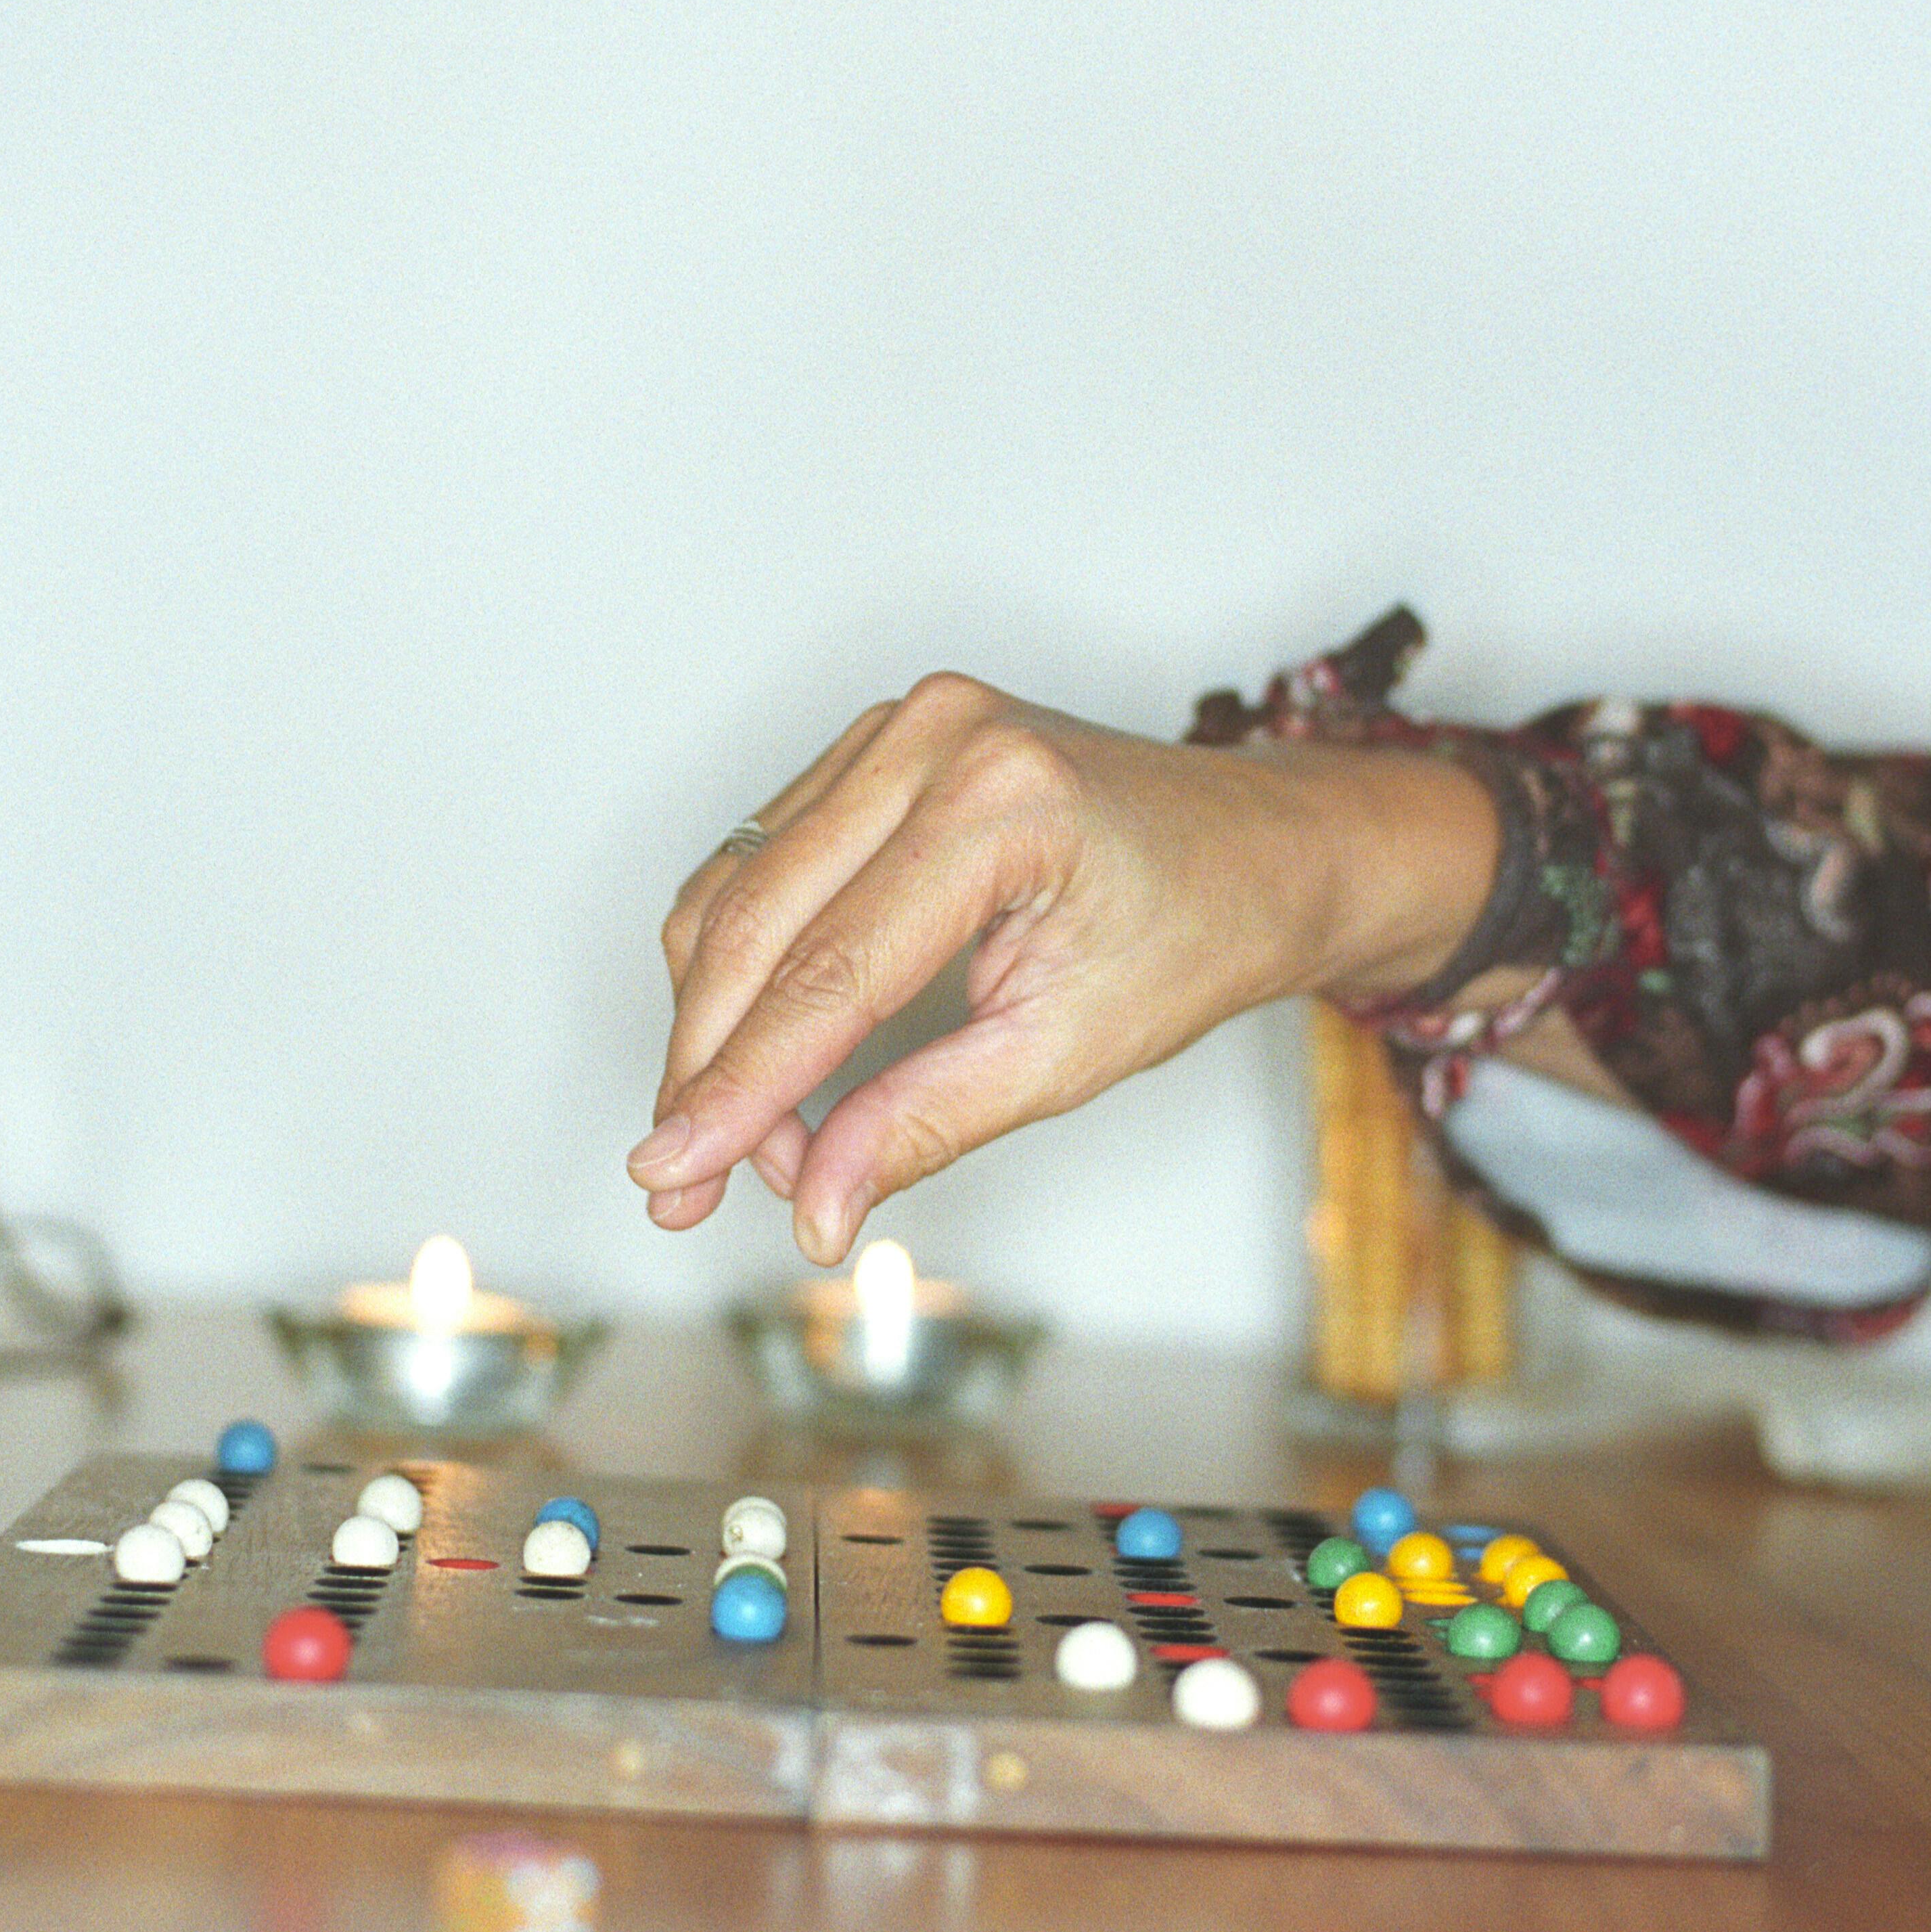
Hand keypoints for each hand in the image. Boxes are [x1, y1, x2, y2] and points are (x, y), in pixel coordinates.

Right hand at [627, 673, 1496, 1262]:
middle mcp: (935, 737)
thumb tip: (814, 1208)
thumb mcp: (1072, 1053)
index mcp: (1000, 802)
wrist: (1264, 848)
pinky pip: (765, 859)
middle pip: (755, 921)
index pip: (830, 970)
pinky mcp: (877, 743)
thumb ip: (928, 1121)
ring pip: (738, 890)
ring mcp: (899, 724)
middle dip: (708, 1065)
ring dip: (717, 1021)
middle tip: (679, 1183)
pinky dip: (745, 963)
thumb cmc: (1198, 936)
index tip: (666, 1175)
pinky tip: (763, 1053)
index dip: (740, 1087)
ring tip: (745, 1140)